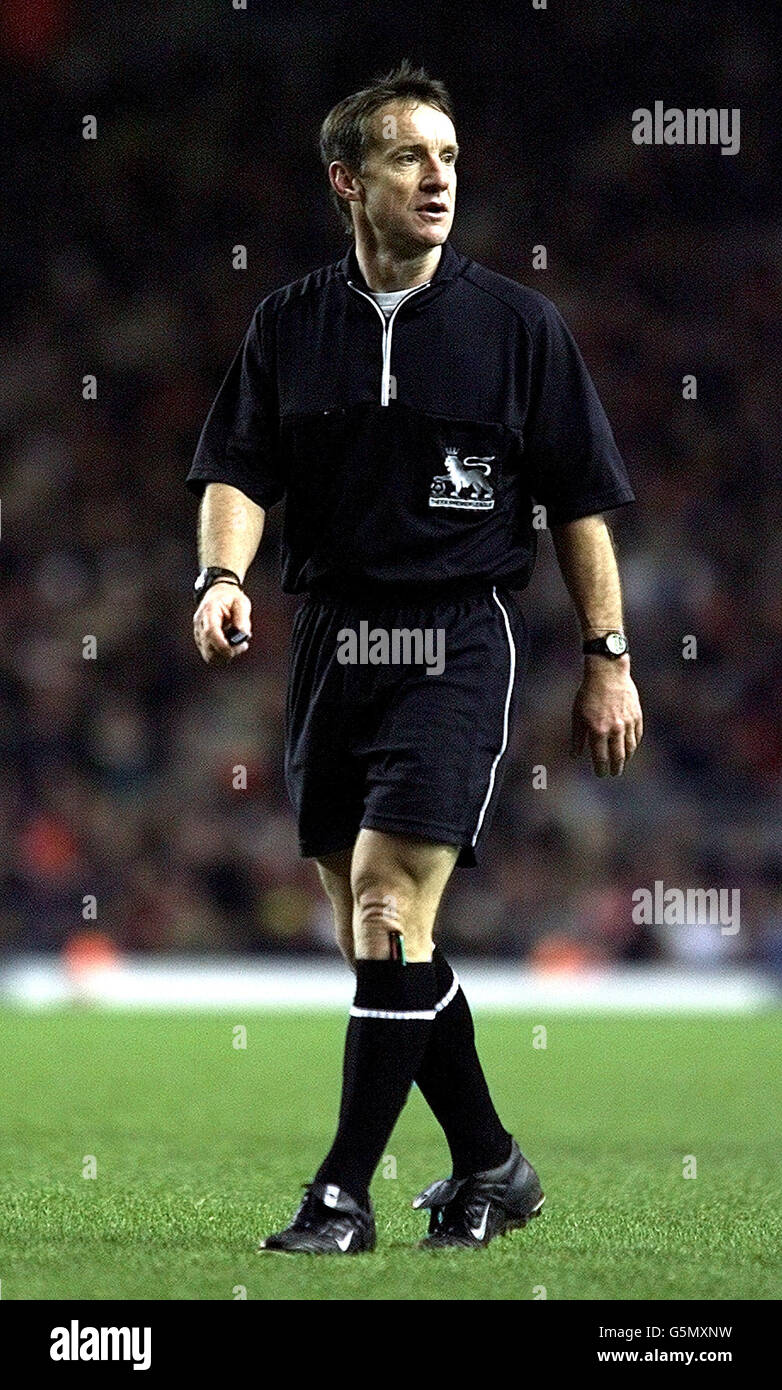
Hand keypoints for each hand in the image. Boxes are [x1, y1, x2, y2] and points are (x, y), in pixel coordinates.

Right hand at [193, 582, 251, 665]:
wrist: (218, 593)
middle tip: (243, 645)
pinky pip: (210, 655)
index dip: (221, 645)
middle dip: (227, 653)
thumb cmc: (231, 598)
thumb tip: (243, 635)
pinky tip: (231, 645)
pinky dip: (222, 654)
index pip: (211, 632)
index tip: (234, 651)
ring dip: (225, 655)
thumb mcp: (241, 603)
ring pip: (209, 656)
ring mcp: (198, 633)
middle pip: (208, 649)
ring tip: (238, 645)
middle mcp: (200, 624)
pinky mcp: (201, 641)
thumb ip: (242, 619)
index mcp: (209, 611)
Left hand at [570, 657, 642, 776]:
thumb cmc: (588, 693)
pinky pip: (637, 735)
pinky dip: (634, 744)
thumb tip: (575, 756)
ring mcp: (628, 723)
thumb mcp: (577, 715)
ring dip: (626, 758)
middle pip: (618, 756)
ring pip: (630, 747)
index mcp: (598, 731)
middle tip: (614, 773)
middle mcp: (615, 729)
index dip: (600, 768)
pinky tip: (630, 746)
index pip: (601, 758)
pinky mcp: (637, 716)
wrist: (608, 673)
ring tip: (623, 762)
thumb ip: (577, 738)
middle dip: (616, 767)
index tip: (600, 774)